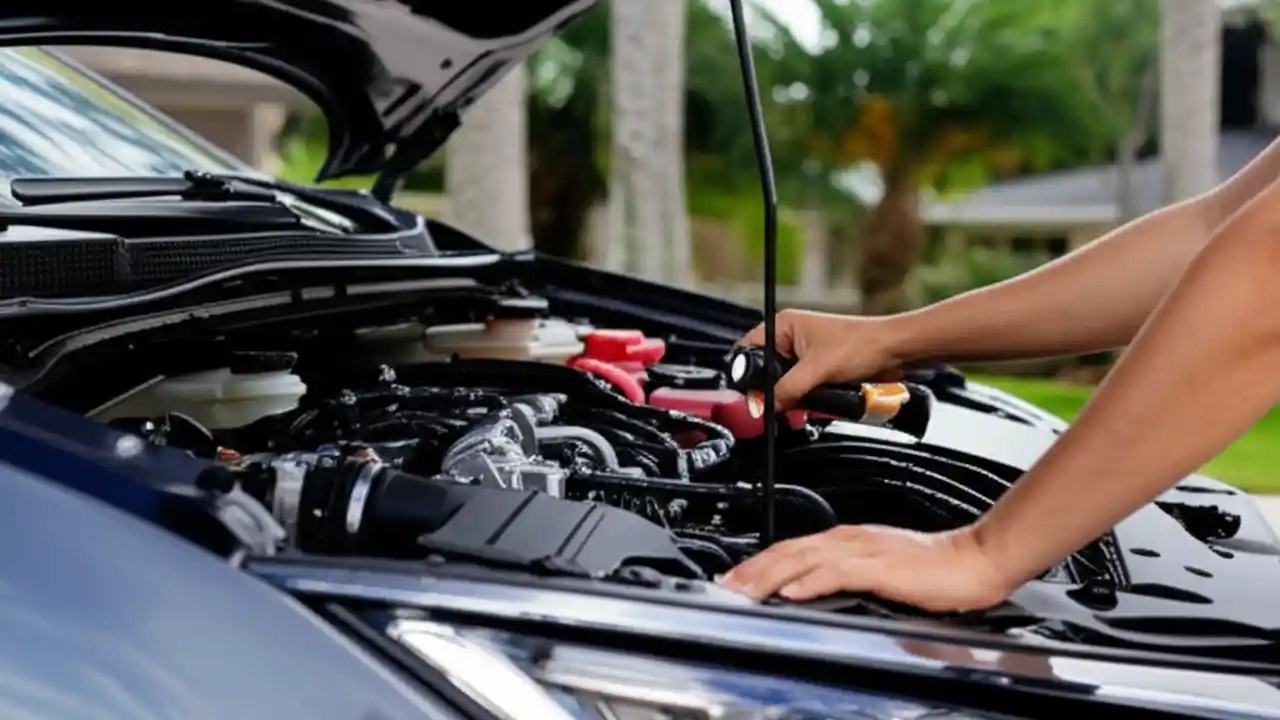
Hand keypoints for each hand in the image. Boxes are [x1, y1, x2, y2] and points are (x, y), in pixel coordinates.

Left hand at [716, 524, 1014, 612]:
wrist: (972, 559)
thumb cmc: (932, 567)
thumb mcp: (877, 569)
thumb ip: (843, 575)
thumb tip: (807, 591)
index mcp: (846, 540)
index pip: (790, 549)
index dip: (757, 564)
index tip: (733, 580)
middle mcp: (849, 540)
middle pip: (788, 551)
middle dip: (751, 570)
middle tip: (723, 587)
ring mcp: (864, 550)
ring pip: (804, 559)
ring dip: (769, 575)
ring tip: (744, 590)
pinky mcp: (881, 566)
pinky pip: (838, 572)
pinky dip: (811, 581)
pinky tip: (792, 591)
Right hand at [738, 310, 904, 408]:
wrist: (894, 351)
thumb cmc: (862, 345)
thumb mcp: (817, 370)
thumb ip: (788, 389)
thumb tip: (767, 406)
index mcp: (784, 325)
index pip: (750, 348)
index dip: (746, 373)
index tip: (750, 395)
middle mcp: (792, 336)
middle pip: (765, 369)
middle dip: (770, 389)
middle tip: (776, 405)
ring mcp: (805, 352)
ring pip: (783, 380)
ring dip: (789, 395)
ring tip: (797, 406)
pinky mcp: (818, 366)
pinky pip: (800, 385)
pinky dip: (802, 397)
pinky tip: (809, 405)